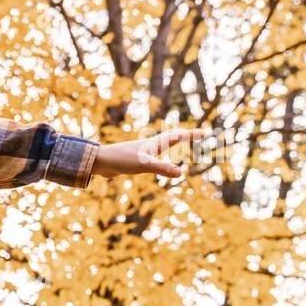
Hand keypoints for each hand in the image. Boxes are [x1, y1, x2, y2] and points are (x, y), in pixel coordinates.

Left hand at [94, 128, 210, 179]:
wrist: (101, 161)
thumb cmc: (121, 160)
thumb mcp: (144, 165)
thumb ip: (162, 168)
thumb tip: (180, 173)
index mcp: (155, 144)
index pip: (177, 136)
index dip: (191, 135)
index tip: (205, 133)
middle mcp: (150, 145)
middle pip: (172, 137)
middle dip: (186, 136)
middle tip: (199, 135)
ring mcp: (142, 152)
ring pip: (162, 146)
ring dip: (173, 143)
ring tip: (181, 142)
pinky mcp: (135, 160)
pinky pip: (154, 156)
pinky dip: (162, 155)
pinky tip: (158, 160)